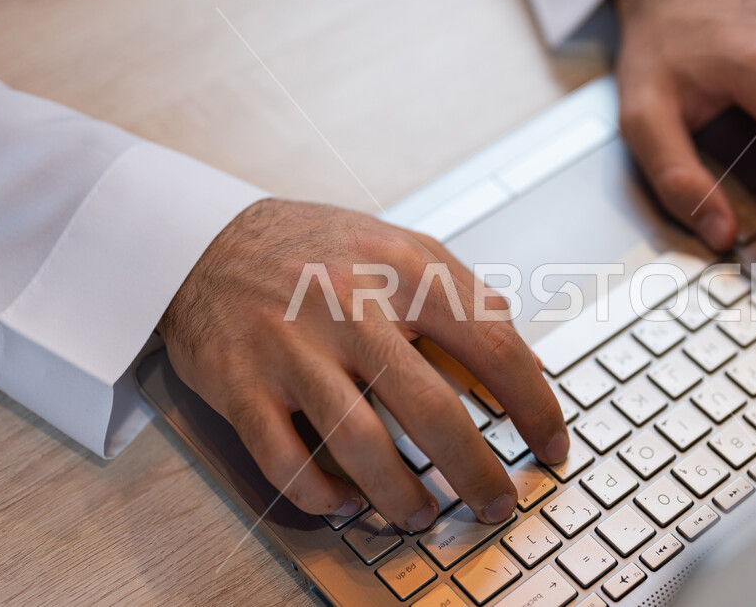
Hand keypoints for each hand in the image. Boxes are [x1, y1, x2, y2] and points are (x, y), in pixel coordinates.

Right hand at [157, 199, 568, 529]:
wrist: (203, 239)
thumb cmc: (314, 249)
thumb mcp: (399, 245)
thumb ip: (463, 292)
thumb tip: (519, 351)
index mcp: (402, 270)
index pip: (493, 348)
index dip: (535, 408)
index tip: (551, 445)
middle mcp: (350, 308)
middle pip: (433, 410)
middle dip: (477, 472)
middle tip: (498, 504)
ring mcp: (293, 348)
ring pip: (361, 446)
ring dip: (400, 498)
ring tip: (422, 516)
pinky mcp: (242, 384)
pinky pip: (286, 460)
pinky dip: (321, 494)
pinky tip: (345, 503)